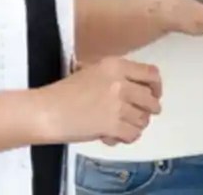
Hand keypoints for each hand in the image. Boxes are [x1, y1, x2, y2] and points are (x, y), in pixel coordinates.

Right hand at [33, 56, 161, 145]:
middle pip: (151, 100)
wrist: (46, 111)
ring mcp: (118, 104)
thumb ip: (115, 75)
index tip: (153, 95)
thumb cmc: (62, 93)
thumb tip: (135, 85)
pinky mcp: (112, 125)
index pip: (151, 74)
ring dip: (135, 126)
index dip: (156, 88)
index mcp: (116, 65)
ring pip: (143, 120)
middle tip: (140, 116)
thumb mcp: (91, 71)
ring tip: (121, 127)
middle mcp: (120, 83)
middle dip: (148, 111)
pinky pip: (133, 134)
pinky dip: (126, 138)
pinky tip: (112, 136)